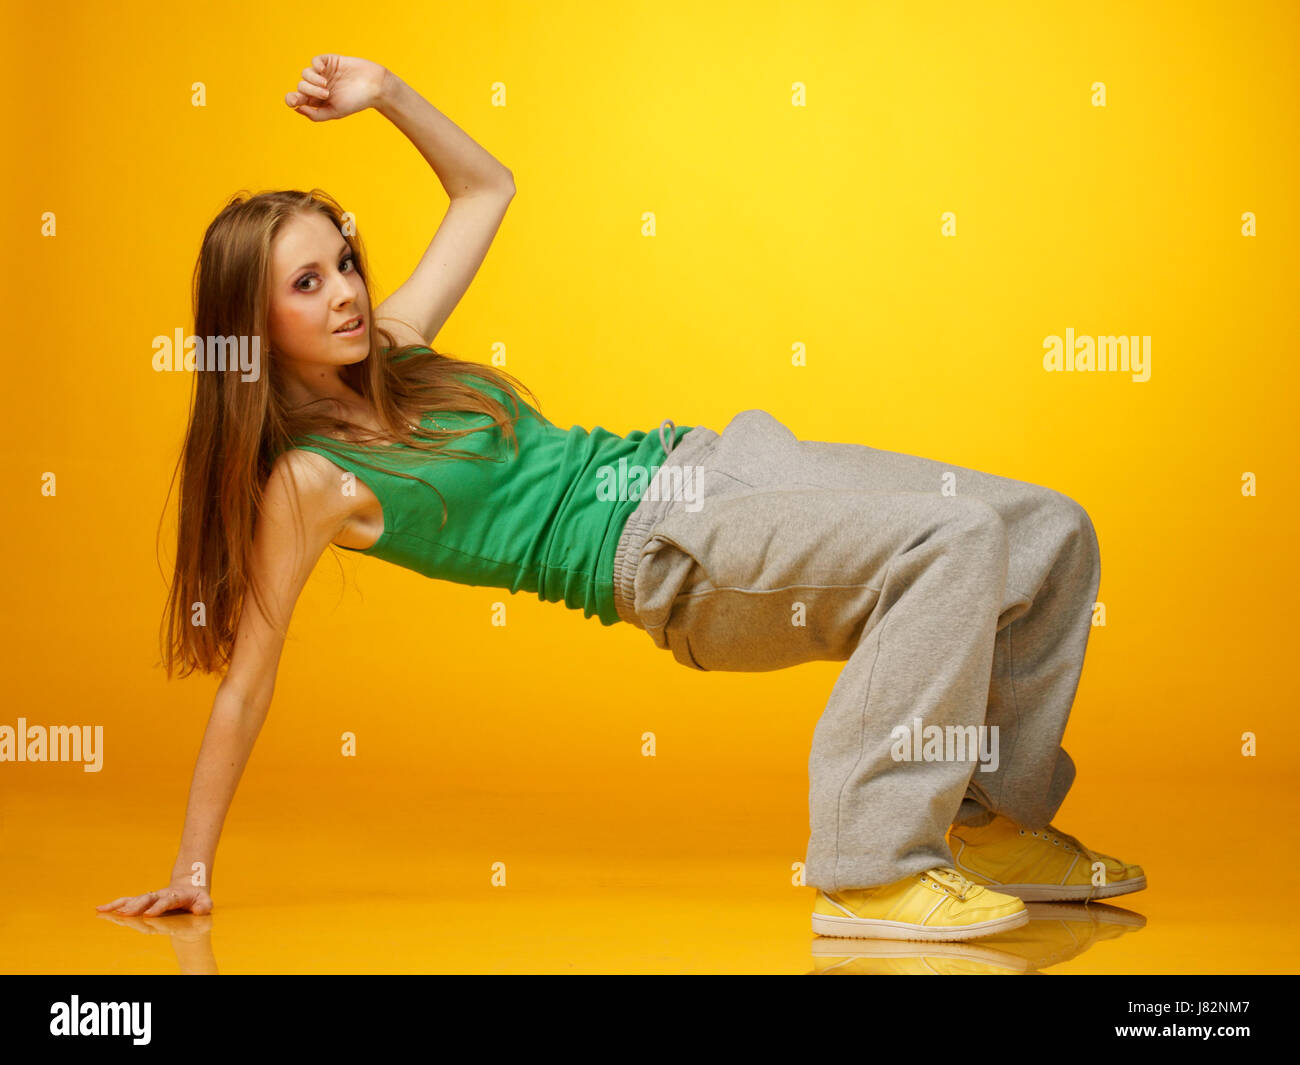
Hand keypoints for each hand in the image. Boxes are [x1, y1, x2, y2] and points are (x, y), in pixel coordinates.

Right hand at [96, 880, 213, 916]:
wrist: (189, 887)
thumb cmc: (196, 898)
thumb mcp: (205, 901)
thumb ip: (204, 905)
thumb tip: (200, 910)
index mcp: (175, 896)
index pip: (166, 901)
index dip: (158, 907)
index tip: (149, 914)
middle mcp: (160, 895)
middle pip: (147, 899)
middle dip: (136, 906)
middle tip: (125, 913)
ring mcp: (150, 897)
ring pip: (134, 900)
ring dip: (121, 905)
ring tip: (105, 911)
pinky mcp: (143, 901)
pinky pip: (127, 902)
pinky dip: (114, 905)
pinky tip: (100, 910)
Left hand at [284, 53, 389, 121]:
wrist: (374, 86)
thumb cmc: (357, 101)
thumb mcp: (335, 112)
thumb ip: (316, 115)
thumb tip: (297, 108)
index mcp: (317, 101)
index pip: (296, 99)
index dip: (291, 99)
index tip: (296, 101)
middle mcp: (318, 87)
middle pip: (301, 87)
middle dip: (309, 91)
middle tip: (325, 94)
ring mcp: (323, 74)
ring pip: (305, 74)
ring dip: (313, 81)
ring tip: (326, 86)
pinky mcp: (329, 61)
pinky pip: (315, 61)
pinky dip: (316, 65)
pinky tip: (324, 71)